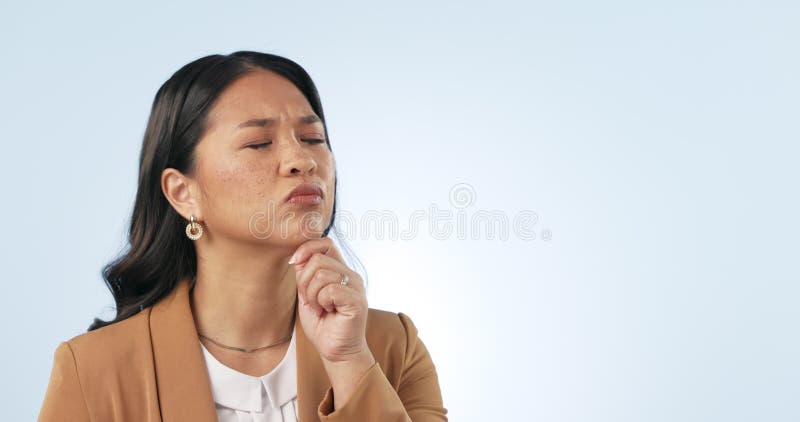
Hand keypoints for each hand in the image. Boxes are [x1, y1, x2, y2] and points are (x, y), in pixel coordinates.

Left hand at [290, 237, 369, 362]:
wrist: (337, 352)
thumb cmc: (323, 325)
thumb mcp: (307, 295)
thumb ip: (304, 274)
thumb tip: (297, 255)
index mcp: (341, 271)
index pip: (326, 243)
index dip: (307, 249)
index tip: (294, 263)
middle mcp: (351, 275)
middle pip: (318, 259)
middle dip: (304, 281)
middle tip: (310, 301)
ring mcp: (356, 287)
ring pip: (322, 274)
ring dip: (312, 295)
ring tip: (319, 308)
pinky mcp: (356, 301)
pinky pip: (330, 290)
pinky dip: (321, 302)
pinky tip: (326, 312)